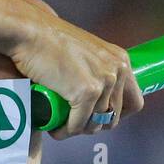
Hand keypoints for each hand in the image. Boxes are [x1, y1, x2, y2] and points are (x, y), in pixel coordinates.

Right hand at [8, 0, 142, 138]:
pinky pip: (78, 124)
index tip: (99, 116)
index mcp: (120, 60)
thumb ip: (95, 68)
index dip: (116, 114)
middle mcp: (117, 71)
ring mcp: (103, 82)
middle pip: (115, 116)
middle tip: (75, 122)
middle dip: (94, 124)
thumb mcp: (85, 52)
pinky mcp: (86, 92)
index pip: (134, 101)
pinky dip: (65, 131)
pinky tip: (55, 129)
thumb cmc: (48, 39)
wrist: (30, 33)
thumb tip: (92, 93)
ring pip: (96, 123)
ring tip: (62, 125)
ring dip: (78, 129)